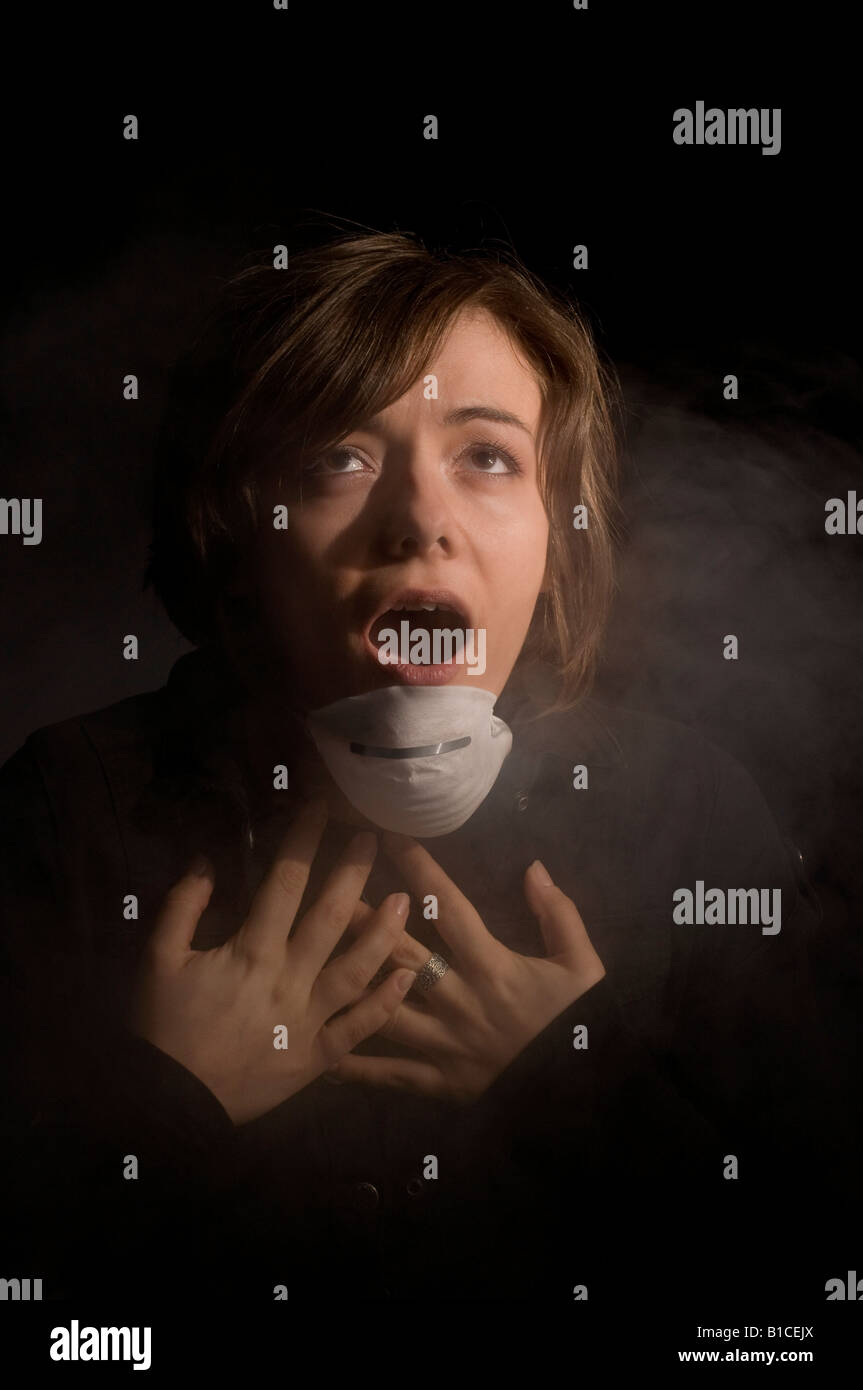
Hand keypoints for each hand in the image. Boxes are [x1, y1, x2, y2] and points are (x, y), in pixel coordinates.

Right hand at [129, 799, 415, 1124]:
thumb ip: (182, 907)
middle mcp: (287, 978)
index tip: (322, 807)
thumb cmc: (163, 1027)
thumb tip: (207, 860)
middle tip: (374, 838)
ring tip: (407, 900)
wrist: (170, 1103)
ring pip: (358, 969)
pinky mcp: (318, 1056)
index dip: (305, 839)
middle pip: (331, 916)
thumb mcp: (158, 960)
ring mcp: (308, 1019)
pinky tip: (408, 977)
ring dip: (384, 932)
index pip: (284, 882)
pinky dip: (386, 1002)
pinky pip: (359, 1027)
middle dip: (355, 872)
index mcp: (250, 951)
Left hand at [325, 833, 605, 1105]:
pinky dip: (356, 1066)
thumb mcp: (584, 966)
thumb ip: (559, 915)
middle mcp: (461, 1002)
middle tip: (328, 891)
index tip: (390, 838)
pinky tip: (322, 1052)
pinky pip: (392, 1075)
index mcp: (494, 967)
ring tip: (314, 962)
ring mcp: (447, 1045)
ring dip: (350, 984)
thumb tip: (533, 868)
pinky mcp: (442, 1084)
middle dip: (363, 921)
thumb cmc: (579, 1022)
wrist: (585, 1089)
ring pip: (386, 1010)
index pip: (450, 908)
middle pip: (402, 955)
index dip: (419, 870)